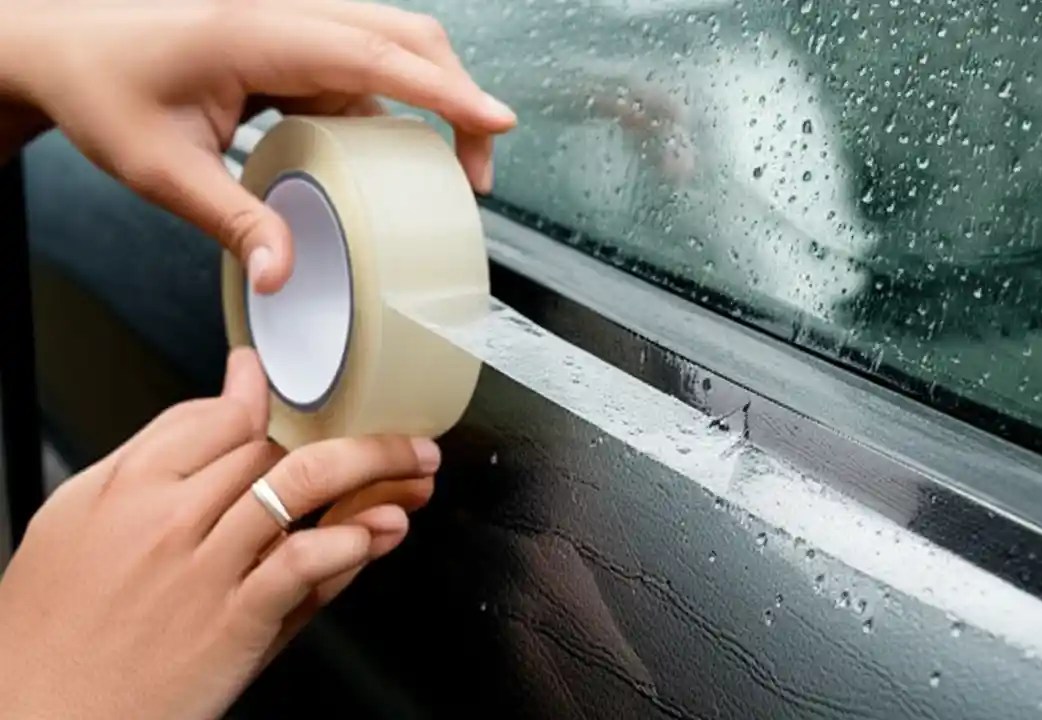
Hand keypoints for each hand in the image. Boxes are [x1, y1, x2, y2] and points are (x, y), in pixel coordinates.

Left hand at [0, 0, 516, 293]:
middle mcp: (282, 15)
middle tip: (478, 167)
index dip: (444, 91)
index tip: (495, 121)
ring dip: (433, 95)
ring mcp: (289, 23)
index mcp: (254, 33)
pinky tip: (390, 150)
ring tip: (450, 164)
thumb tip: (285, 275)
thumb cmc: (99, 85)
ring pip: (391, 42)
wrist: (59, 42)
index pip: (373, 55)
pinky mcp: (290, 40)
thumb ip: (233, 222)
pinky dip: (392, 103)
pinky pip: (361, 64)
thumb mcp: (162, 169)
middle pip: (404, 35)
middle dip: (457, 95)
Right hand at [0, 348, 436, 719]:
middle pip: (272, 448)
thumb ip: (162, 457)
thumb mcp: (77, 524)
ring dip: (375, 468)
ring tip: (415, 469)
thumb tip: (236, 389)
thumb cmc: (56, 630)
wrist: (41, 717)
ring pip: (303, 484)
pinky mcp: (234, 619)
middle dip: (346, 439)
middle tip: (393, 445)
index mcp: (124, 487)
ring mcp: (203, 567)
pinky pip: (305, 560)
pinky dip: (351, 541)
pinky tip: (378, 533)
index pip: (217, 416)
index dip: (271, 405)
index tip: (304, 401)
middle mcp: (165, 517)